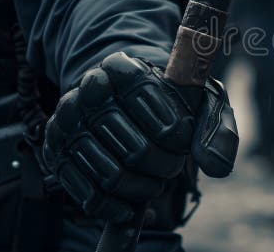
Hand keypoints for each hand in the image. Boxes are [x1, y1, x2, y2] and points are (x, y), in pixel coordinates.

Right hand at [43, 52, 237, 222]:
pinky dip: (115, 207)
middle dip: (164, 165)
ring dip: (143, 188)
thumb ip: (217, 128)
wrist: (126, 102)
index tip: (183, 139)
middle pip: (135, 148)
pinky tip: (131, 206)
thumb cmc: (170, 102)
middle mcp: (88, 89)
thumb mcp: (201, 101)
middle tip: (174, 165)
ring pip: (112, 175)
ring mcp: (67, 121)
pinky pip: (87, 193)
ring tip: (156, 182)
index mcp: (123, 66)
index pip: (145, 99)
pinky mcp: (55, 152)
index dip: (172, 128)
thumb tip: (215, 166)